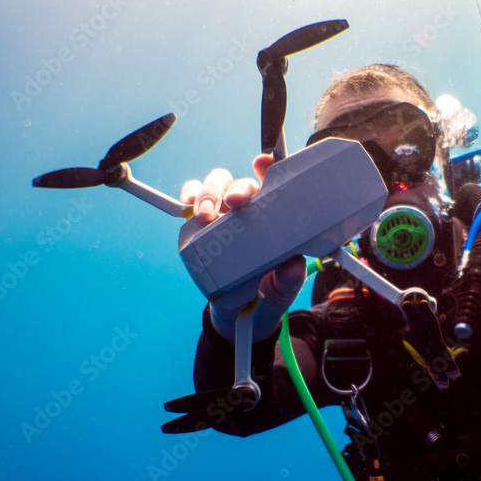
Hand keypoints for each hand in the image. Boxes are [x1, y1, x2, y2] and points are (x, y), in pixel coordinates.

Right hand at [181, 154, 306, 340]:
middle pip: (241, 184)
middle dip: (236, 187)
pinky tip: (187, 206)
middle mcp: (251, 213)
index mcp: (276, 220)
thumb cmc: (268, 294)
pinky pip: (192, 203)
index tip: (262, 163)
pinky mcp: (202, 228)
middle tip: (235, 203)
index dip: (269, 168)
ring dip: (209, 192)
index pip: (275, 186)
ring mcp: (225, 218)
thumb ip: (290, 280)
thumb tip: (293, 265)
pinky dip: (188, 197)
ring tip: (205, 213)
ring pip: (216, 187)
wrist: (241, 317)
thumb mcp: (284, 290)